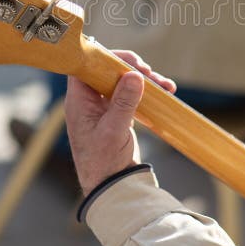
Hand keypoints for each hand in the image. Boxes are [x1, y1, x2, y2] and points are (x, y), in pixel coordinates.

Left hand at [65, 50, 176, 195]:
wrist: (111, 187)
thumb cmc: (104, 163)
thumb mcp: (114, 131)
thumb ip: (123, 102)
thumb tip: (134, 75)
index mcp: (79, 101)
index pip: (87, 66)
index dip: (107, 58)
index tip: (131, 62)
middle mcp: (88, 100)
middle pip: (108, 70)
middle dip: (132, 68)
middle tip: (150, 74)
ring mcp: (103, 106)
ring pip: (123, 81)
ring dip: (144, 79)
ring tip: (165, 86)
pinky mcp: (117, 113)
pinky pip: (131, 94)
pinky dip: (147, 91)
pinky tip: (165, 92)